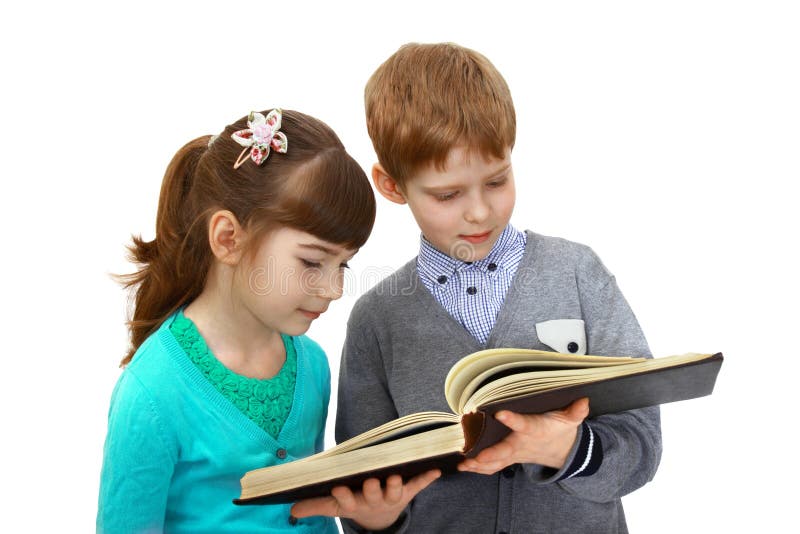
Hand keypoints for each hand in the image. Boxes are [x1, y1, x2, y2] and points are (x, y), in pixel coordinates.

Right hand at [290, 469, 440, 529]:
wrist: (382, 519)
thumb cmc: (355, 502)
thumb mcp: (335, 506)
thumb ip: (314, 505)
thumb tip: (290, 509)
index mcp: (355, 503)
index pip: (346, 501)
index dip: (343, 495)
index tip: (338, 487)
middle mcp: (374, 500)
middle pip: (372, 494)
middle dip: (371, 489)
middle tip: (370, 481)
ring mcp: (392, 495)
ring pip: (396, 491)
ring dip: (397, 484)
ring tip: (396, 476)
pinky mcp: (408, 491)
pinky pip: (419, 485)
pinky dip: (427, 478)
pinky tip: (436, 470)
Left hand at [458, 398, 588, 474]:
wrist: (562, 452)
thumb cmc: (560, 431)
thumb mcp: (570, 420)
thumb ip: (575, 412)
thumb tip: (584, 401)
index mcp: (534, 430)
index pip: (523, 424)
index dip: (512, 420)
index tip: (500, 414)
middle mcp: (522, 444)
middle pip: (505, 451)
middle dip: (491, 455)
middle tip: (475, 457)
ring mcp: (514, 454)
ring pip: (496, 462)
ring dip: (479, 465)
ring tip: (463, 465)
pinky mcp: (508, 459)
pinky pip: (492, 467)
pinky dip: (478, 468)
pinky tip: (463, 467)